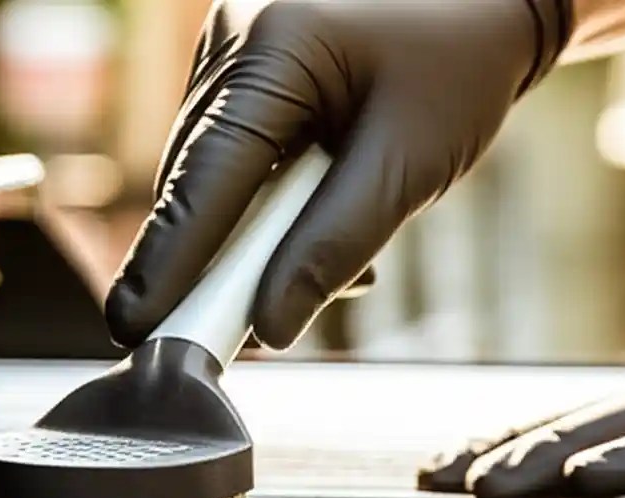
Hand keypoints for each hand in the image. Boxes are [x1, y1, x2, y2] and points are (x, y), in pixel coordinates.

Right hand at [105, 0, 573, 349]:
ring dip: (247, 237)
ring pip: (208, 174)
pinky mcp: (244, 68)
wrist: (491, 2)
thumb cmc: (462, 65)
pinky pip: (233, 154)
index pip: (203, 177)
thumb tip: (272, 326)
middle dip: (213, 263)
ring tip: (310, 278)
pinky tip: (312, 225)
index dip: (167, 263)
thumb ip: (335, 245)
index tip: (133, 328)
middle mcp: (233, 40)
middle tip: (229, 337)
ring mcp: (231, 50)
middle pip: (193, 180)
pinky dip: (262, 205)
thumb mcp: (408, 165)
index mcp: (271, 47)